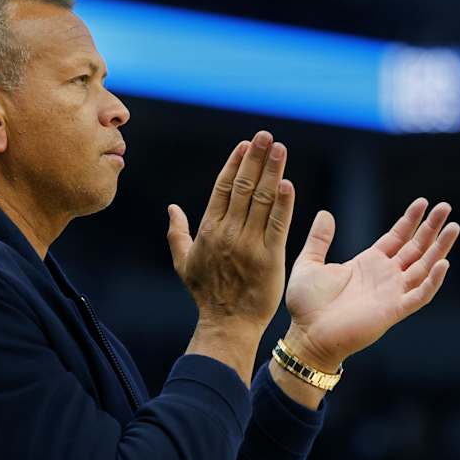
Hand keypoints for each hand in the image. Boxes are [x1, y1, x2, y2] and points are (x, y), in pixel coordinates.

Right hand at [167, 130, 293, 330]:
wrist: (227, 324)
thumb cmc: (206, 295)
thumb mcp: (183, 263)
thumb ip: (177, 233)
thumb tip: (171, 208)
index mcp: (208, 230)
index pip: (222, 188)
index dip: (235, 164)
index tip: (245, 145)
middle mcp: (228, 232)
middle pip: (243, 187)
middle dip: (255, 159)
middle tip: (265, 136)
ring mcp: (249, 244)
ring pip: (261, 200)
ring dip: (271, 171)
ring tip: (279, 148)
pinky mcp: (269, 257)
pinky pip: (277, 224)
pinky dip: (283, 203)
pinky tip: (288, 183)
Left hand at [283, 199, 459, 371]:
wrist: (307, 335)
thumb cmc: (306, 305)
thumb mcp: (310, 263)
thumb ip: (319, 239)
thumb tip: (324, 213)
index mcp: (368, 263)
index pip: (397, 238)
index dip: (410, 221)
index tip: (423, 202)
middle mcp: (385, 276)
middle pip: (416, 248)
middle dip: (431, 228)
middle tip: (446, 207)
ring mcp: (392, 293)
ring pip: (424, 266)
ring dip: (440, 248)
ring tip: (454, 227)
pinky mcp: (394, 310)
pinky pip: (420, 294)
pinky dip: (433, 280)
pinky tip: (443, 263)